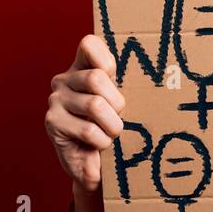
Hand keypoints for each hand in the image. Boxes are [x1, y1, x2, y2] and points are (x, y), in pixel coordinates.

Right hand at [46, 34, 127, 193]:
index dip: (107, 60)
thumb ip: (125, 84)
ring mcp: (55, 100)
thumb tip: (159, 72)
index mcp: (81, 68)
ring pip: (94, 105)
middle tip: (118, 117)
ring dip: (112, 126)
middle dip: (117, 103)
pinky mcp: (52, 122)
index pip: (89, 44)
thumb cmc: (112, 129)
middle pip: (97, 78)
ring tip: (111, 133)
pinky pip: (88, 130)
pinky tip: (98, 145)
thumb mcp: (119, 103)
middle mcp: (64, 80)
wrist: (94, 167)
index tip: (115, 78)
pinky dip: (102, 142)